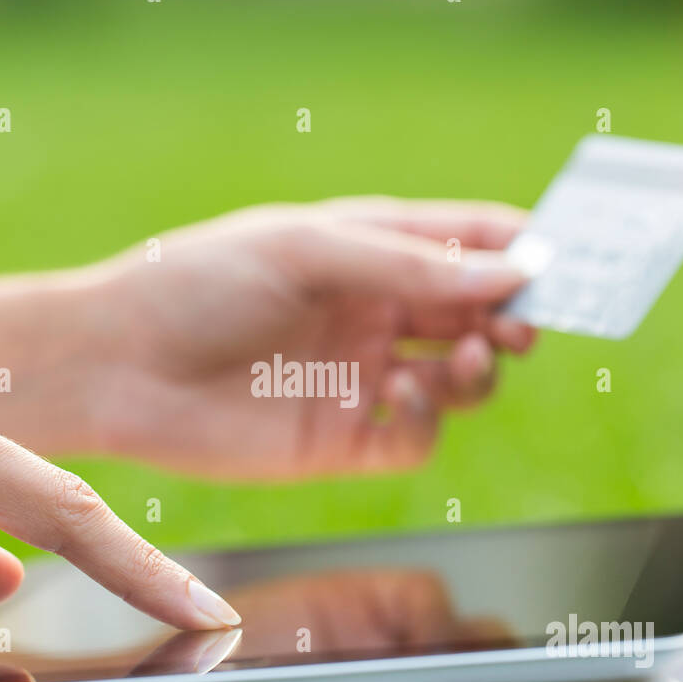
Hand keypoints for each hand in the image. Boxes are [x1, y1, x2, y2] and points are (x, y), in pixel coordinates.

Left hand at [0, 196, 535, 477]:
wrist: (115, 367)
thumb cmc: (195, 285)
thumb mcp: (306, 249)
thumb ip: (409, 263)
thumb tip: (513, 271)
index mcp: (365, 250)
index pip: (464, 241)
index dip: (519, 247)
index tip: (567, 258)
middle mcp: (372, 312)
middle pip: (476, 310)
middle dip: (514, 311)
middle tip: (532, 318)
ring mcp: (361, 376)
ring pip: (460, 376)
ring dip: (484, 365)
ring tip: (478, 353)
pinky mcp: (343, 439)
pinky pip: (417, 436)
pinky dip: (431, 420)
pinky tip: (407, 397)